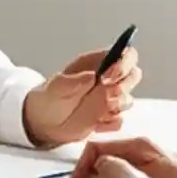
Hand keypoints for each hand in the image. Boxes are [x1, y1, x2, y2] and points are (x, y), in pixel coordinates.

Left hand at [23, 47, 141, 146]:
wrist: (42, 123)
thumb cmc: (48, 99)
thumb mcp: (55, 87)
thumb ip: (73, 81)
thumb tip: (92, 76)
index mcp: (96, 63)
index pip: (125, 53)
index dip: (124, 62)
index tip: (110, 75)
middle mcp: (107, 79)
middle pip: (134, 74)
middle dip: (124, 85)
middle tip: (107, 94)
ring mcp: (109, 99)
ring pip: (128, 99)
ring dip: (116, 106)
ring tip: (96, 111)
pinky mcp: (108, 118)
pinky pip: (119, 121)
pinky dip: (109, 124)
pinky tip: (93, 123)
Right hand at [64, 137, 176, 177]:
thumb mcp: (145, 172)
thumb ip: (120, 166)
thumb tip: (97, 169)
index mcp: (134, 144)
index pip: (95, 148)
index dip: (80, 168)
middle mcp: (133, 149)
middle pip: (95, 158)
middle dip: (80, 177)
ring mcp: (135, 160)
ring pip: (101, 167)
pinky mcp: (137, 173)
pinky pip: (110, 176)